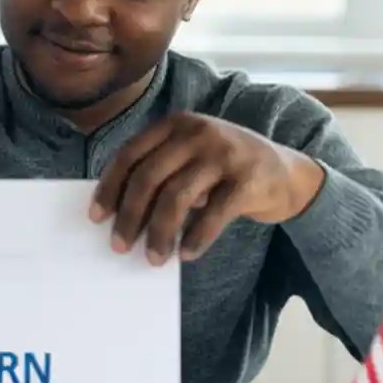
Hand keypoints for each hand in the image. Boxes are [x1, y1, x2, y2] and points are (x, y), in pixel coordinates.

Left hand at [90, 113, 324, 265]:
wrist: (286, 172)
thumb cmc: (225, 170)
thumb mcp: (191, 158)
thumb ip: (161, 172)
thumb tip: (119, 213)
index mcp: (176, 124)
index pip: (130, 154)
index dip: (110, 187)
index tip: (97, 217)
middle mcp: (198, 132)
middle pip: (149, 177)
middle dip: (130, 215)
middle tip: (120, 246)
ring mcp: (225, 153)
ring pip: (177, 197)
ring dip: (160, 233)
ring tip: (154, 258)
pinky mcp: (249, 179)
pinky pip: (214, 214)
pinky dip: (196, 238)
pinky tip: (186, 254)